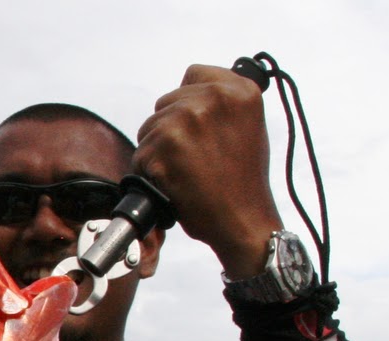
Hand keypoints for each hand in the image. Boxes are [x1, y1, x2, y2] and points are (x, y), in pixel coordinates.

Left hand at [135, 63, 284, 276]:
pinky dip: (149, 170)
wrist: (242, 219)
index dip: (189, 99)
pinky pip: (140, 153)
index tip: (197, 123)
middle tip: (192, 156)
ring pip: (149, 127)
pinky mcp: (164, 145)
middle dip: (171, 127)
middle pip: (166, 101)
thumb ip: (222, 104)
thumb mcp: (248, 126)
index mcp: (239, 90)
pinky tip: (173, 183)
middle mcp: (213, 97)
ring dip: (158, 150)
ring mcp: (186, 119)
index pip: (193, 74)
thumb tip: (192, 93)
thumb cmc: (243, 180)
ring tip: (185, 171)